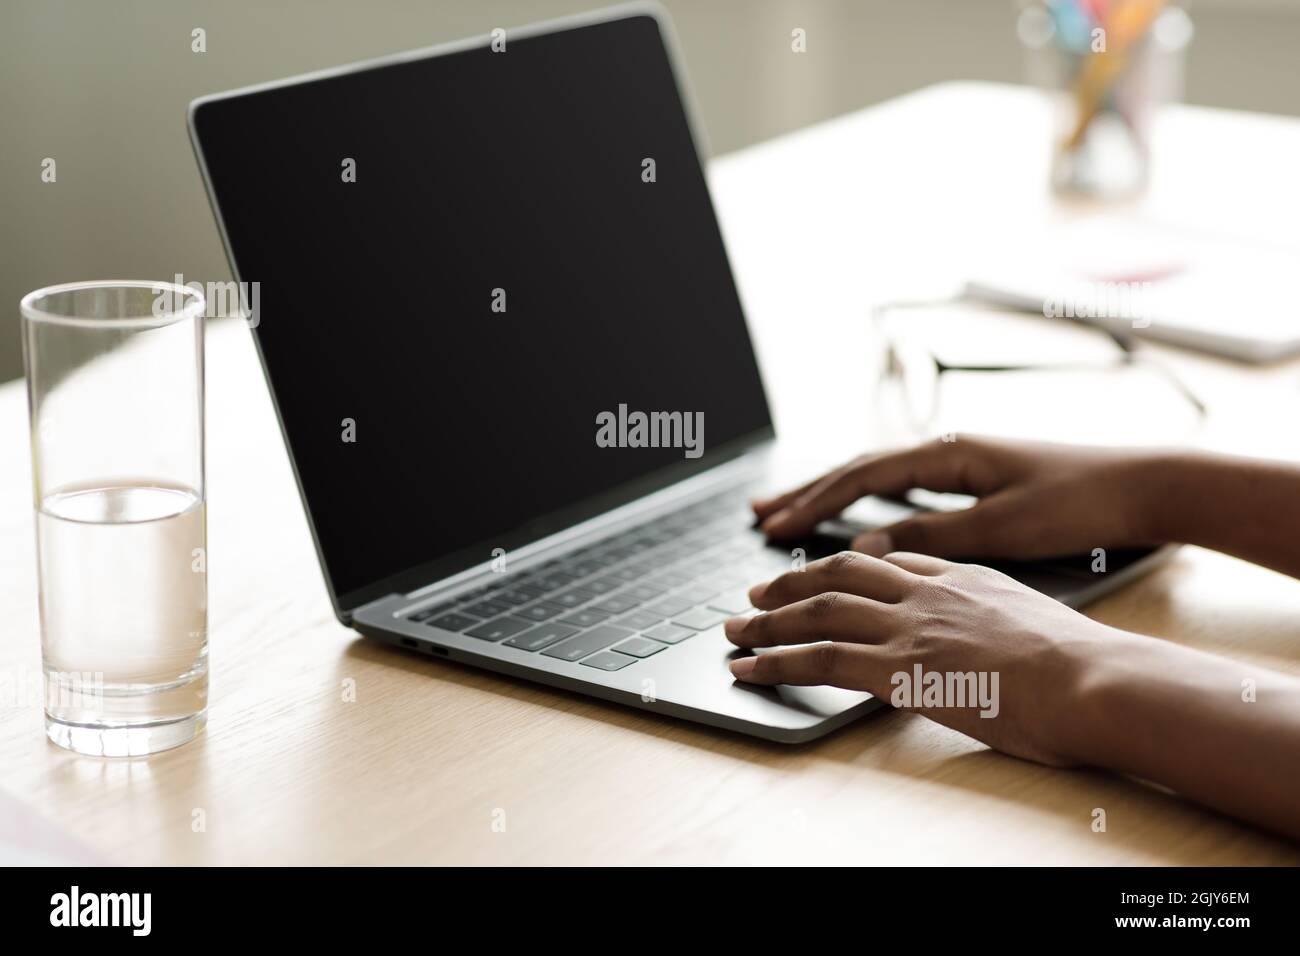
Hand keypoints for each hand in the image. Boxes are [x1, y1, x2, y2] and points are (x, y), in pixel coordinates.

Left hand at [725, 550, 1131, 764]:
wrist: (1095, 680)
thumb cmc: (1084, 666)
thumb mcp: (1036, 621)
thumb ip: (998, 617)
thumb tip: (991, 637)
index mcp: (964, 577)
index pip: (891, 561)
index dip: (846, 568)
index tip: (822, 576)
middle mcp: (928, 592)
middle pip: (842, 572)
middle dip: (792, 582)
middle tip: (757, 594)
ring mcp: (910, 626)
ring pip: (819, 610)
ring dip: (768, 622)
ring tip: (735, 631)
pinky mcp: (898, 667)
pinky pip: (819, 658)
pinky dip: (775, 662)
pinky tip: (749, 668)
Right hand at [752, 436, 1174, 559]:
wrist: (1144, 486)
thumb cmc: (1080, 503)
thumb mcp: (1002, 526)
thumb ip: (932, 534)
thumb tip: (866, 549)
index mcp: (949, 454)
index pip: (862, 477)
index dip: (814, 503)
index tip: (775, 528)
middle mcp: (948, 450)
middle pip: (858, 468)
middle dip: (807, 491)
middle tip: (760, 513)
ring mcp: (961, 461)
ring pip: (879, 476)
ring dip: (832, 492)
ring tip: (792, 509)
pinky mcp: (977, 478)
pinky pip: (903, 487)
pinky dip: (868, 500)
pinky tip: (858, 514)